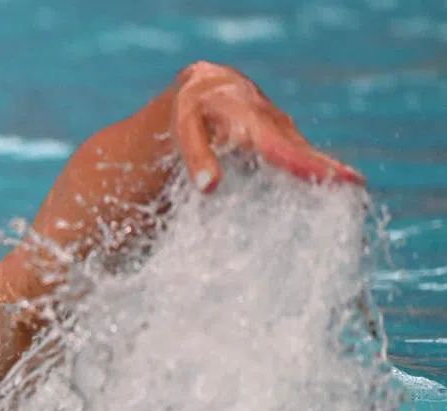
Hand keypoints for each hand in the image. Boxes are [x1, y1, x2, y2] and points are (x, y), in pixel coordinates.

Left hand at [172, 62, 362, 192]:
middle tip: (357, 185)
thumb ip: (197, 157)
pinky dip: (315, 170)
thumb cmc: (195, 110)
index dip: (304, 164)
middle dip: (328, 168)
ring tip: (353, 190)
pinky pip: (300, 155)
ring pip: (305, 153)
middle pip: (302, 150)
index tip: (331, 174)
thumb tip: (209, 188)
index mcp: (249, 120)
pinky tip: (329, 189)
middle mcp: (273, 123)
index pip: (280, 147)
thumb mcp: (185, 130)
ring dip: (327, 171)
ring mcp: (282, 129)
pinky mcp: (284, 137)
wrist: (210, 86)